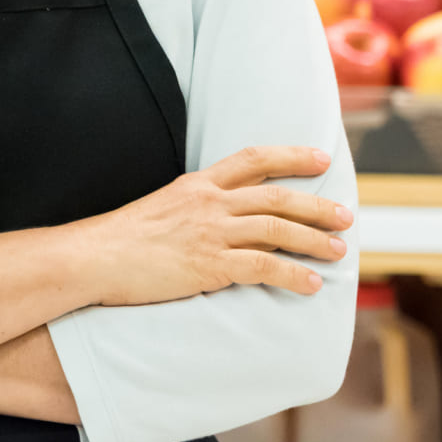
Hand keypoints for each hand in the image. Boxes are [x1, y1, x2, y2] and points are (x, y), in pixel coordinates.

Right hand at [75, 146, 350, 307]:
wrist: (94, 256)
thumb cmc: (121, 238)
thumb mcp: (161, 206)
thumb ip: (193, 207)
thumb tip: (218, 220)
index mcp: (197, 184)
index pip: (253, 160)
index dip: (292, 157)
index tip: (321, 158)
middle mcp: (208, 202)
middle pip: (276, 197)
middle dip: (317, 206)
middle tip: (346, 216)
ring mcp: (210, 233)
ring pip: (277, 231)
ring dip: (314, 241)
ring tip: (338, 251)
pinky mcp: (209, 265)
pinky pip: (262, 267)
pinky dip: (292, 275)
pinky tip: (310, 285)